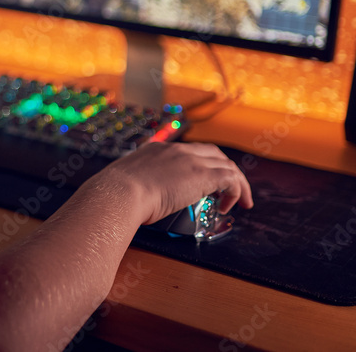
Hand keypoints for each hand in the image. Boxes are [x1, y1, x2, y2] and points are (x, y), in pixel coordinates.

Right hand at [97, 141, 252, 225]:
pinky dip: (236, 192)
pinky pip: (231, 179)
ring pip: (227, 165)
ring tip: (239, 202)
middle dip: (225, 169)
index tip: (203, 181)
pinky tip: (230, 206)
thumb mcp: (125, 182)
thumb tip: (130, 198)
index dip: (202, 163)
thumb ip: (134, 184)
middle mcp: (177, 150)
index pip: (188, 151)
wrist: (120, 192)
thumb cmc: (116, 193)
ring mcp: (191, 160)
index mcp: (157, 149)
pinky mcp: (202, 175)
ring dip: (236, 183)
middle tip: (229, 189)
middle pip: (213, 153)